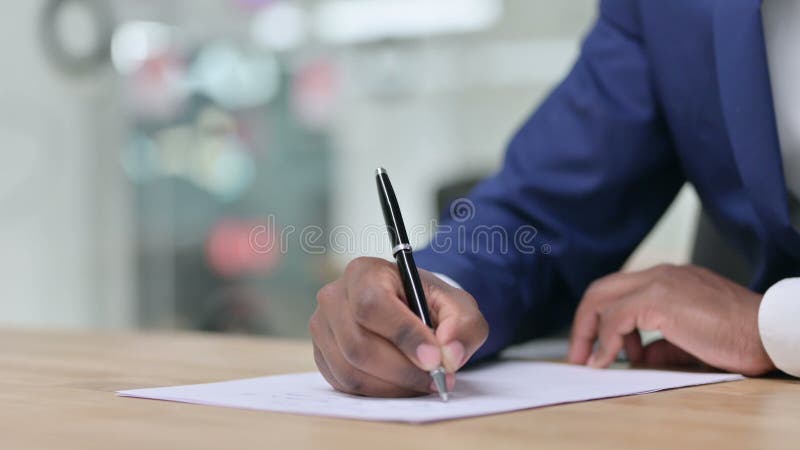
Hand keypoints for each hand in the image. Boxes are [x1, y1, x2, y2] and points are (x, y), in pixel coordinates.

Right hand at [310, 257, 488, 396]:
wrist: (409, 309)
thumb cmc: (429, 303)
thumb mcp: (458, 306)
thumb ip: (463, 325)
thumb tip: (449, 355)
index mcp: (364, 272)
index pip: (373, 305)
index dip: (404, 335)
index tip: (434, 359)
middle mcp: (334, 297)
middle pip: (358, 344)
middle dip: (402, 370)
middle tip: (436, 379)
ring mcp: (322, 327)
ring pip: (351, 370)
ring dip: (393, 386)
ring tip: (424, 383)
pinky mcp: (322, 355)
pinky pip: (345, 384)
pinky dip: (378, 392)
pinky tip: (403, 384)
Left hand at [567, 264, 774, 375]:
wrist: (768, 331)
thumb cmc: (738, 336)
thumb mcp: (690, 339)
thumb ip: (662, 344)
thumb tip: (639, 357)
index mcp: (667, 279)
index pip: (618, 290)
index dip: (598, 319)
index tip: (593, 348)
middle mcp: (659, 274)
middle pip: (601, 290)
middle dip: (583, 324)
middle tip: (579, 355)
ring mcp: (658, 282)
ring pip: (602, 300)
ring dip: (589, 333)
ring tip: (591, 362)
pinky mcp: (660, 299)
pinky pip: (617, 318)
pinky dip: (606, 341)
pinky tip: (609, 361)